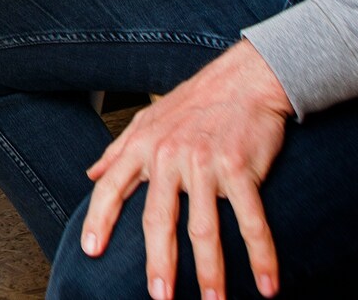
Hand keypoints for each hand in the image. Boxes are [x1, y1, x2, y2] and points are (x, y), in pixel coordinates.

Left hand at [79, 42, 292, 299]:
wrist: (245, 79)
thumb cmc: (196, 103)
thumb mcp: (148, 119)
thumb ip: (118, 150)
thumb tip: (92, 173)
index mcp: (143, 146)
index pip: (111, 188)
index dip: (99, 220)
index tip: (91, 251)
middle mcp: (169, 156)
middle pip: (158, 219)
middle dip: (158, 263)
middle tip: (159, 296)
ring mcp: (204, 163)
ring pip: (204, 228)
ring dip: (211, 272)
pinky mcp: (240, 168)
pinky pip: (251, 221)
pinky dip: (261, 256)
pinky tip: (267, 285)